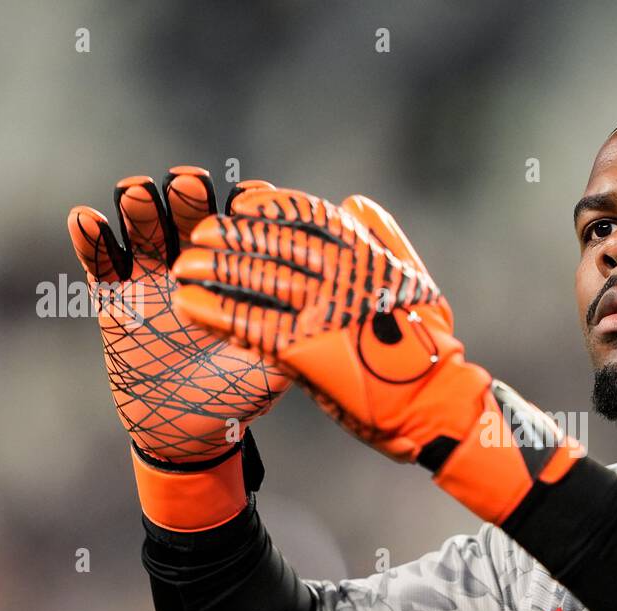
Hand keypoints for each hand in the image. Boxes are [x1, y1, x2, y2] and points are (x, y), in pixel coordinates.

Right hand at [66, 167, 291, 463]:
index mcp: (234, 271)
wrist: (186, 430)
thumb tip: (324, 316)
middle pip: (189, 214)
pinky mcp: (112, 296)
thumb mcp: (269, 366)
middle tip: (190, 184)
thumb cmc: (237, 392)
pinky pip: (99, 261)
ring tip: (137, 193)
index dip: (246, 208)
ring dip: (140, 205)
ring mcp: (150, 274)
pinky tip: (85, 218)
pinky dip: (91, 238)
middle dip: (189, 195)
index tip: (252, 197)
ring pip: (142, 227)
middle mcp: (193, 262)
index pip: (241, 227)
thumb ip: (288, 336)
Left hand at [169, 189, 581, 523]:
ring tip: (183, 268)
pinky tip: (190, 305)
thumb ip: (385, 238)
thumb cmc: (430, 346)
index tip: (243, 203)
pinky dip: (215, 311)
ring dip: (213, 269)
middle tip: (199, 234)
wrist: (432, 403)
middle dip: (230, 234)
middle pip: (271, 241)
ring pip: (255, 276)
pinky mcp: (303, 349)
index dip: (270, 206)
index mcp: (366, 253)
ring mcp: (321, 310)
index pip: (307, 214)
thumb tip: (355, 203)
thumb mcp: (415, 281)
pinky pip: (247, 322)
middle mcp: (341, 274)